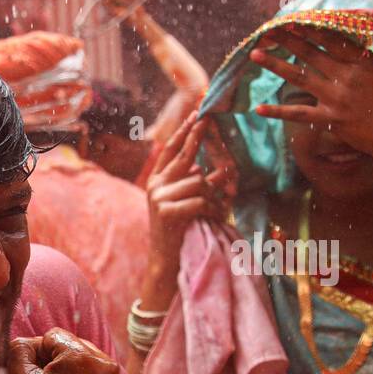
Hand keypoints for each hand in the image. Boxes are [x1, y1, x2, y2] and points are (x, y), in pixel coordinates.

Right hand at [145, 111, 231, 295]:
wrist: (165, 260)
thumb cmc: (178, 230)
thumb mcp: (179, 203)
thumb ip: (185, 183)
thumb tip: (201, 168)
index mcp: (156, 182)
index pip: (170, 151)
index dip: (184, 132)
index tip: (196, 114)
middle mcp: (154, 186)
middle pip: (183, 156)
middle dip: (197, 136)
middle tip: (208, 118)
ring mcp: (159, 198)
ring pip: (198, 183)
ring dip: (214, 196)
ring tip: (218, 210)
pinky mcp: (166, 212)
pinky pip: (200, 201)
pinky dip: (212, 210)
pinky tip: (212, 218)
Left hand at [251, 26, 372, 166]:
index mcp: (364, 62)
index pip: (333, 39)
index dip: (313, 28)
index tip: (296, 20)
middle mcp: (347, 77)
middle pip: (311, 53)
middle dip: (288, 40)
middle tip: (269, 31)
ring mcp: (336, 98)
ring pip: (299, 77)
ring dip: (275, 65)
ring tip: (256, 54)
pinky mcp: (330, 120)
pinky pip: (298, 113)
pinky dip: (278, 111)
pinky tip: (258, 108)